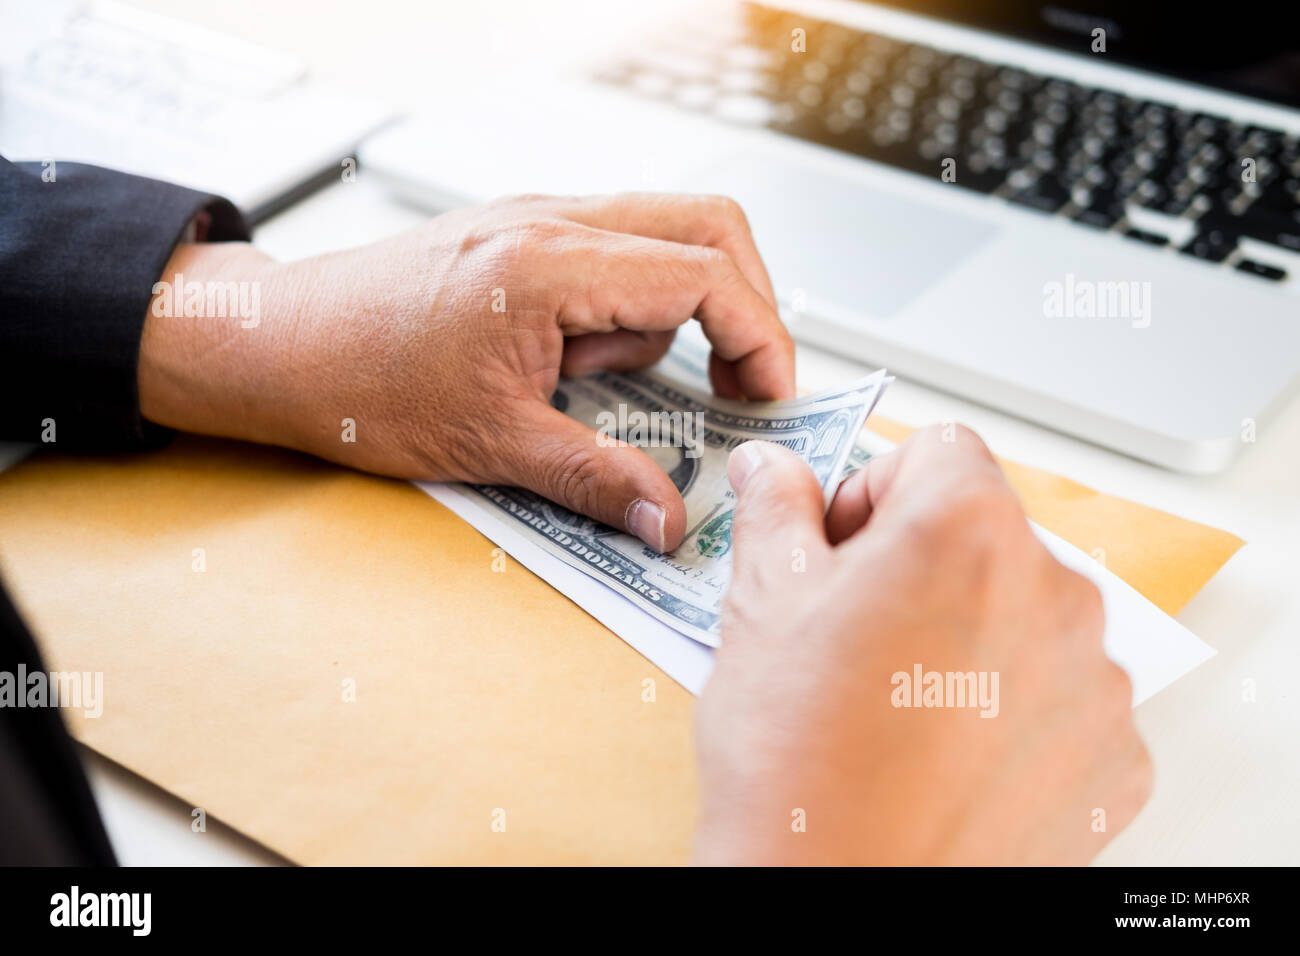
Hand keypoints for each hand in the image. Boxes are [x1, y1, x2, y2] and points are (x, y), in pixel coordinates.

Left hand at [138, 193, 794, 550]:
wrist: (279, 344)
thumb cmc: (362, 383)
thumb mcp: (491, 445)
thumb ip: (596, 480)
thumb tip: (669, 519)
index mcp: (552, 266)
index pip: (706, 276)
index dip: (760, 339)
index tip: (768, 401)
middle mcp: (554, 221)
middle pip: (709, 226)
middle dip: (746, 308)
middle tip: (741, 385)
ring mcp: (539, 219)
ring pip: (667, 235)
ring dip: (677, 314)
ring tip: (611, 384)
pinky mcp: (525, 236)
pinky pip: (617, 254)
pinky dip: (631, 308)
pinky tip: (578, 365)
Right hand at [693, 426, 1151, 864]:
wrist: (837, 897)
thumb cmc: (795, 759)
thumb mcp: (760, 604)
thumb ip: (775, 508)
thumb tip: (770, 464)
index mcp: (966, 530)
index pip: (938, 453)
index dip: (875, 492)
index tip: (844, 549)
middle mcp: (1054, 592)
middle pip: (988, 536)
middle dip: (924, 566)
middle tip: (858, 635)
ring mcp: (1096, 682)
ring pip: (1027, 618)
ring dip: (971, 639)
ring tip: (897, 707)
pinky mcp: (1114, 760)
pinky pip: (1063, 699)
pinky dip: (1013, 713)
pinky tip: (945, 756)